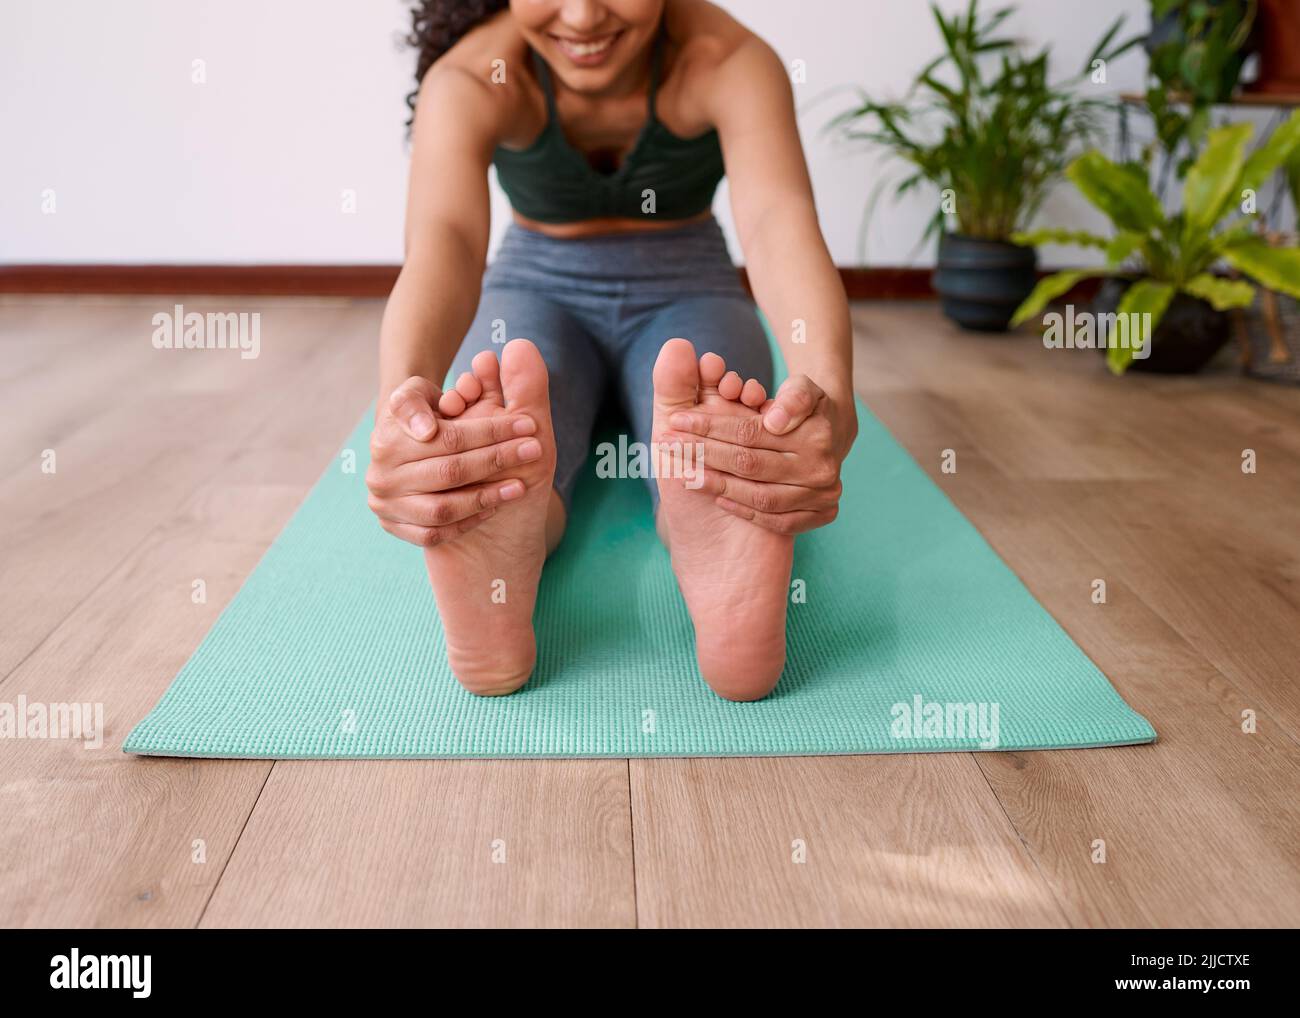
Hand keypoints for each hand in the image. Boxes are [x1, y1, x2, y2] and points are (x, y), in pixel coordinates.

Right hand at [366, 375, 541, 546]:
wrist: (403, 445)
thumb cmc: (423, 413)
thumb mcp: (420, 392)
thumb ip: (422, 398)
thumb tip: (428, 430)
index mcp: (387, 437)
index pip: (450, 438)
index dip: (492, 431)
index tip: (528, 426)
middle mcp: (381, 474)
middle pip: (450, 472)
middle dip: (498, 460)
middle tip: (534, 451)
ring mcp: (385, 504)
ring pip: (443, 509)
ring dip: (486, 497)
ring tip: (519, 486)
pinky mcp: (392, 526)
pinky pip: (434, 534)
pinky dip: (467, 522)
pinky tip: (494, 506)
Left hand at [665, 374, 856, 534]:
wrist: (833, 436)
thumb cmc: (804, 407)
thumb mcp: (801, 388)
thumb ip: (791, 396)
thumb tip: (773, 420)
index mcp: (816, 432)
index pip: (749, 432)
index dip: (709, 425)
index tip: (676, 420)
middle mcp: (822, 467)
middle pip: (749, 464)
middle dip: (703, 452)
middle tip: (668, 445)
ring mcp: (824, 494)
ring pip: (760, 495)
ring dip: (716, 484)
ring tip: (684, 472)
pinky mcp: (822, 515)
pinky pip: (776, 519)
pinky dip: (744, 509)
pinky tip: (716, 496)